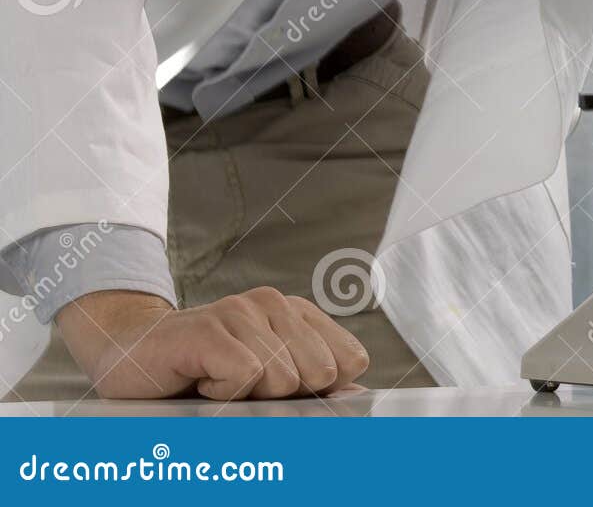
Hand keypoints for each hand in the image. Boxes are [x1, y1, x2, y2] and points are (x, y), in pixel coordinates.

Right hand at [56, 287, 368, 399]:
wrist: (130, 356)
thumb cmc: (199, 374)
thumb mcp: (264, 378)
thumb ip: (310, 383)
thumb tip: (355, 395)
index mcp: (297, 314)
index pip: (350, 359)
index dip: (324, 389)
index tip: (285, 392)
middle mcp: (274, 304)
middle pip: (319, 372)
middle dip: (284, 394)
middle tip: (241, 386)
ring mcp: (241, 312)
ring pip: (282, 376)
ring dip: (247, 394)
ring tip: (215, 380)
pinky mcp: (209, 330)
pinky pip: (246, 374)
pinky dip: (223, 393)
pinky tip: (201, 379)